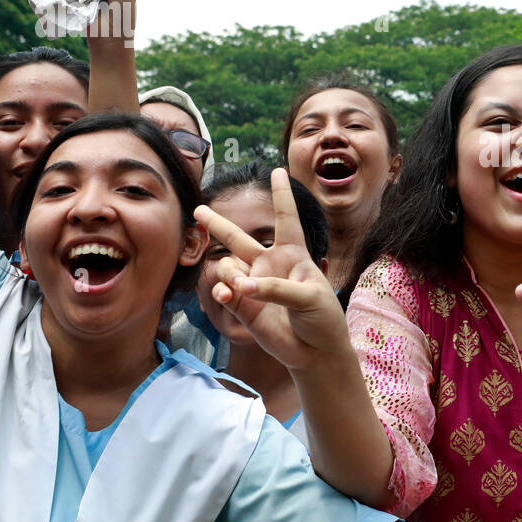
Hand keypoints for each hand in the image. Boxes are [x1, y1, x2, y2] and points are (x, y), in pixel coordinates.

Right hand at [193, 169, 346, 370]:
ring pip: (227, 266)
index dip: (282, 194)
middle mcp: (269, 265)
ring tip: (242, 287)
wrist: (315, 352)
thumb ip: (277, 288)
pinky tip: (227, 295)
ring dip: (229, 273)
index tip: (278, 169)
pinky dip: (222, 291)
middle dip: (217, 224)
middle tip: (198, 209)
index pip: (286, 218)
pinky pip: (223, 291)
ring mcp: (253, 285)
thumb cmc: (322, 319)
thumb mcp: (310, 297)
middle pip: (239, 239)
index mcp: (293, 254)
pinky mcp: (243, 307)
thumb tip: (243, 286)